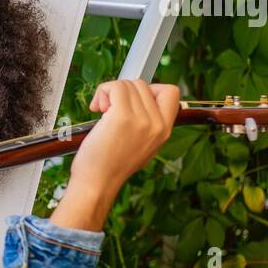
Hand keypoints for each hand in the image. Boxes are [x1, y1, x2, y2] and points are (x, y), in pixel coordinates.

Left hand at [50, 80, 180, 231]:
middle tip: (110, 109)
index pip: (171, 92)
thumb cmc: (110, 165)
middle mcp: (157, 124)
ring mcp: (141, 120)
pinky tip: (97, 108)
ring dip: (110, 92)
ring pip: (127, 84)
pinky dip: (103, 92)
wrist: (97, 183)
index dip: (149, 89)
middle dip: (123, 92)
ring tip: (102, 112)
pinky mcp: (122, 117)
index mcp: (164, 131)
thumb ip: (148, 123)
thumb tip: (139, 99)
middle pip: (142, 84)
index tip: (132, 101)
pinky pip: (115, 87)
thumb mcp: (142, 145)